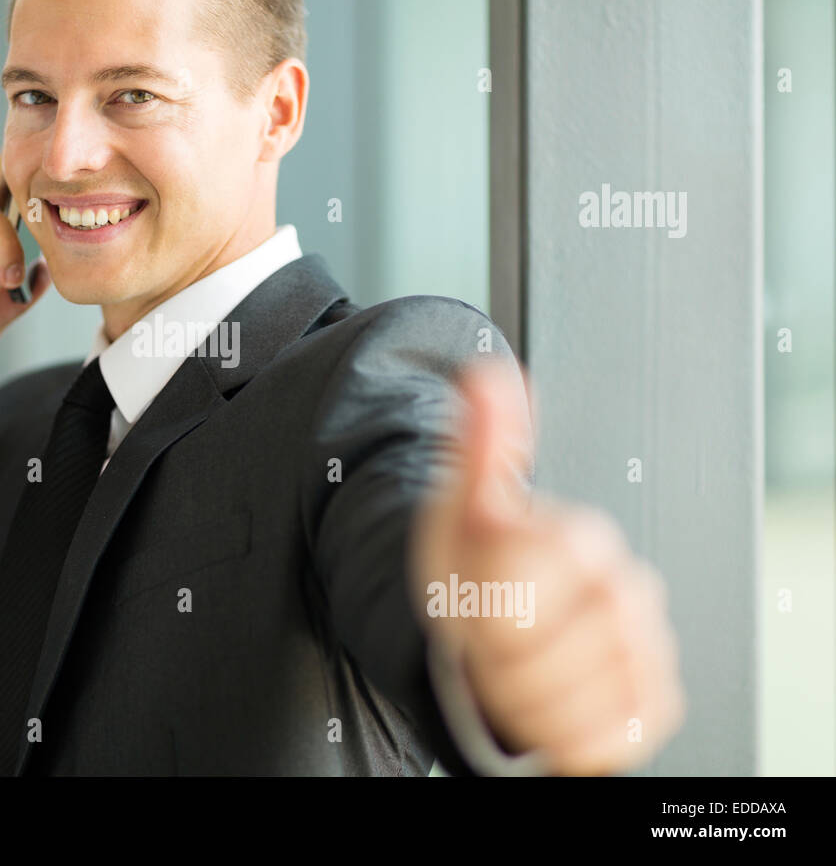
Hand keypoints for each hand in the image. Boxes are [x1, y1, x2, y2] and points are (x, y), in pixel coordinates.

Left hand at [408, 360, 685, 773]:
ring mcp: (645, 649)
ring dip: (515, 697)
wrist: (502, 625)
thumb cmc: (477, 569)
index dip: (478, 607)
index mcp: (583, 538)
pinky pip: (598, 740)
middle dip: (490, 656)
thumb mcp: (462, 505)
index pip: (516, 592)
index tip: (472, 599)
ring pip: (563, 704)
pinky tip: (541, 698)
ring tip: (507, 668)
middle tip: (486, 638)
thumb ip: (477, 442)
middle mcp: (628, 592)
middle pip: (535, 657)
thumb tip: (485, 372)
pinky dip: (555, 733)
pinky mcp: (650, 701)